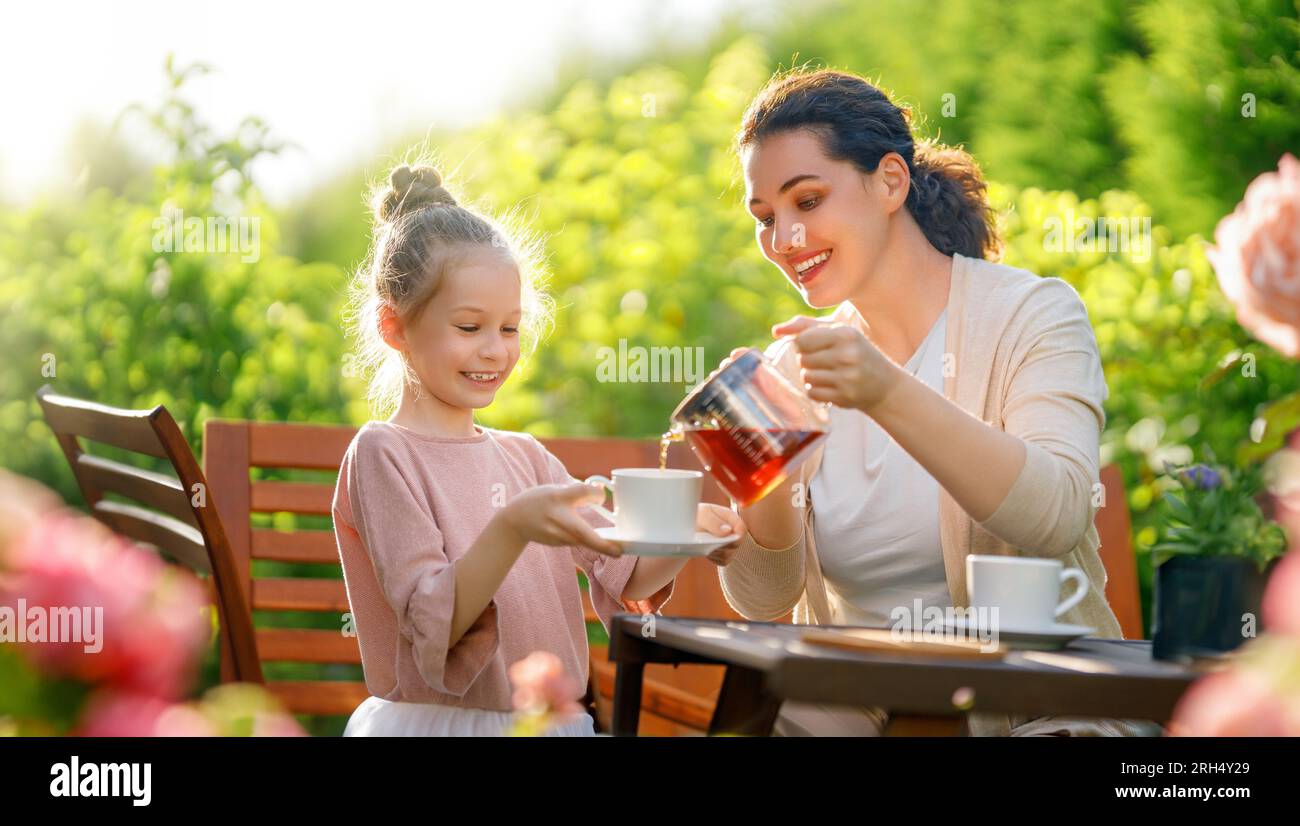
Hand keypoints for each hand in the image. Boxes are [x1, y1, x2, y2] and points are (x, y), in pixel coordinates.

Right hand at [498, 482, 622, 556]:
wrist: (515, 521)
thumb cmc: (539, 501)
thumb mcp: (556, 489)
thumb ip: (578, 491)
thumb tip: (602, 491)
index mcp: (558, 497)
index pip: (581, 492)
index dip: (595, 493)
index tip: (602, 494)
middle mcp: (557, 517)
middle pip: (583, 533)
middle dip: (602, 545)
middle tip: (619, 552)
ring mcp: (556, 534)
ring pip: (583, 540)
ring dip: (600, 545)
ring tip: (617, 548)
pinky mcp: (558, 543)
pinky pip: (578, 541)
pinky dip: (588, 541)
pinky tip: (595, 540)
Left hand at [696, 503, 745, 565]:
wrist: (688, 524)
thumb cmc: (696, 515)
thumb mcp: (703, 514)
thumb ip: (714, 522)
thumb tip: (728, 531)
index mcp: (731, 518)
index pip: (741, 528)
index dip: (736, 535)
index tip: (723, 537)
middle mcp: (733, 531)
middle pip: (736, 544)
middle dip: (721, 544)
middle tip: (707, 540)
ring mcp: (730, 544)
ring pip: (728, 555)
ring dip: (715, 551)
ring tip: (703, 543)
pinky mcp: (724, 554)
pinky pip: (722, 561)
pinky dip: (713, 557)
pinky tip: (705, 549)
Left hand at [771, 316, 905, 412]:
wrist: (885, 386)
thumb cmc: (856, 354)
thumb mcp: (839, 333)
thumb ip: (806, 327)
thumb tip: (776, 331)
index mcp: (846, 334)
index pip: (803, 340)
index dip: (802, 345)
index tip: (814, 348)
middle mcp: (847, 355)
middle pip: (803, 359)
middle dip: (807, 362)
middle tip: (824, 362)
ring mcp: (846, 378)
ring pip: (806, 377)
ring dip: (811, 377)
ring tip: (828, 374)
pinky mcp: (844, 397)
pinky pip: (812, 393)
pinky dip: (816, 391)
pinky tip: (830, 386)